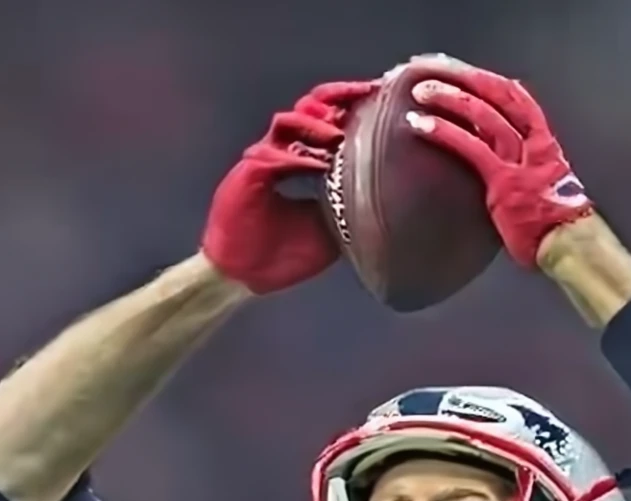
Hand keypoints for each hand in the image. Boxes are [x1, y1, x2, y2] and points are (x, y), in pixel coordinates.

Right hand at [202, 80, 374, 293]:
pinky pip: (274, 155)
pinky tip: (320, 165)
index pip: (327, 121)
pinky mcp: (250, 175)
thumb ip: (349, 204)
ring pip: (290, 121)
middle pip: (310, 107)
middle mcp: (283, 153)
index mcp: (302, 160)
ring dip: (316, 124)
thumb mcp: (331, 228)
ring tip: (338, 134)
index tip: (379, 102)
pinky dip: (299, 157)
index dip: (350, 108)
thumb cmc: (283, 254)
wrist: (246, 275)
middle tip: (366, 94)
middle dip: (338, 97)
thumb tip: (384, 194)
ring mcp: (264, 160)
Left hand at [404, 59, 592, 268]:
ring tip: (419, 91)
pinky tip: (420, 125)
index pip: (515, 97)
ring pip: (483, 114)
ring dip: (449, 97)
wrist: (568, 246)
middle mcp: (533, 143)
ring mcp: (520, 161)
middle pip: (497, 95)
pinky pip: (471, 147)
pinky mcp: (504, 181)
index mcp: (542, 143)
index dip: (486, 81)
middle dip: (463, 77)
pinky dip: (444, 132)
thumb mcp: (540, 189)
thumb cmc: (550, 227)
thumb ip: (520, 172)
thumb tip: (495, 169)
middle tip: (432, 68)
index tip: (460, 71)